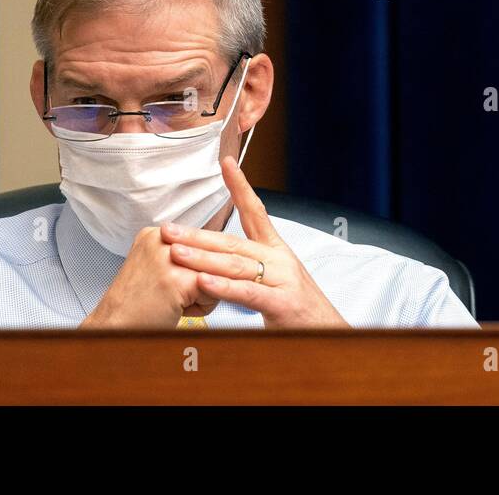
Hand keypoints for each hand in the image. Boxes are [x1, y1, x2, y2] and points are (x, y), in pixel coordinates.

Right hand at [79, 225, 219, 328]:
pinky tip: (175, 310)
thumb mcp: (157, 269)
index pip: (201, 245)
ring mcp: (168, 257)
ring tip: (174, 303)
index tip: (171, 286)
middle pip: (210, 257)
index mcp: (156, 234)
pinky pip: (213, 290)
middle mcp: (161, 239)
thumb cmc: (138, 307)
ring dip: (201, 294)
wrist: (115, 330)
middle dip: (202, 281)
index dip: (196, 271)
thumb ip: (182, 258)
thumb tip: (218, 258)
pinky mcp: (177, 279)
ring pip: (214, 273)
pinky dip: (201, 307)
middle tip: (173, 297)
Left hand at [160, 156, 350, 327]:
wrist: (329, 335)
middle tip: (168, 229)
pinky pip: (248, 292)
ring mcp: (282, 280)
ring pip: (236, 264)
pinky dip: (223, 286)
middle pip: (233, 242)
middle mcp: (279, 259)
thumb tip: (213, 265)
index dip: (241, 186)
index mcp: (276, 251)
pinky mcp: (283, 303)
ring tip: (176, 252)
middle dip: (198, 234)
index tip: (226, 163)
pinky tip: (202, 281)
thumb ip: (246, 271)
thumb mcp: (272, 283)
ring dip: (203, 257)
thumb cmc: (297, 312)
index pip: (256, 212)